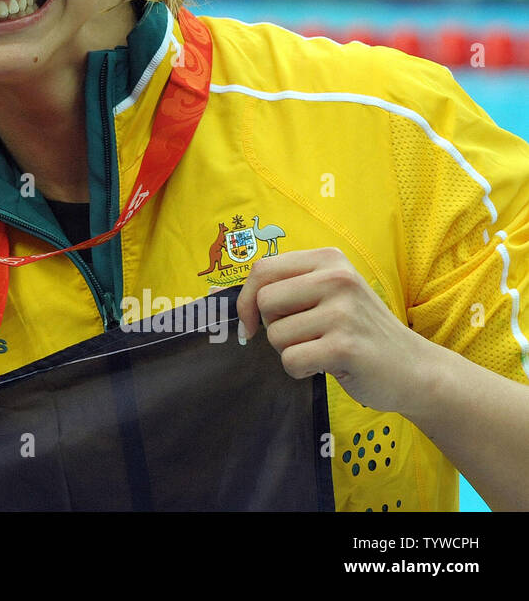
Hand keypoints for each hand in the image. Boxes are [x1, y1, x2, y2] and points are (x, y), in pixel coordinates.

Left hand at [235, 248, 437, 414]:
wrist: (416, 368)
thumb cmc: (359, 331)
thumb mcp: (327, 294)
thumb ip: (282, 287)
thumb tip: (215, 294)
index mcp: (328, 260)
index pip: (262, 270)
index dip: (246, 299)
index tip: (251, 323)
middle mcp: (336, 279)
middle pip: (264, 302)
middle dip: (273, 328)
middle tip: (305, 337)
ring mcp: (343, 312)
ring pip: (276, 335)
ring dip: (291, 351)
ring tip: (323, 350)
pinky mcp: (346, 346)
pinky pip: (291, 360)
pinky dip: (300, 370)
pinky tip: (328, 366)